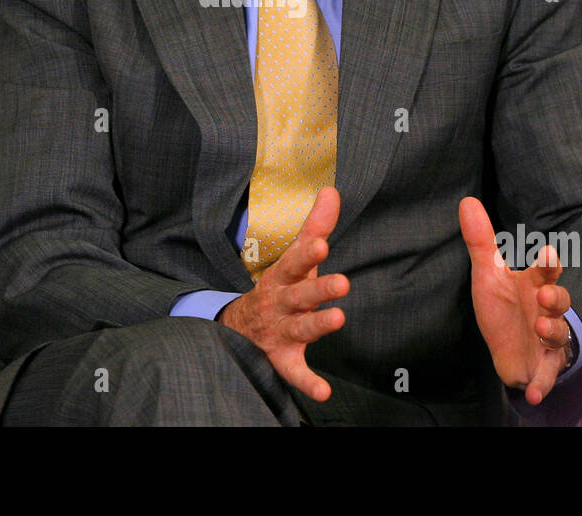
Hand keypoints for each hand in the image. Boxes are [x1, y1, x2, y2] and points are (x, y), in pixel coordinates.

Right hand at [217, 186, 349, 401]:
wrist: (239, 330)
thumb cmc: (279, 289)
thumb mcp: (294, 259)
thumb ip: (315, 228)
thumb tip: (331, 190)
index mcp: (282, 277)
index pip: (294, 262)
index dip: (307, 254)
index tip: (322, 244)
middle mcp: (280, 304)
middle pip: (300, 295)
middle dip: (319, 289)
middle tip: (342, 283)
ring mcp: (280, 332)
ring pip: (300, 328)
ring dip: (318, 325)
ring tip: (339, 320)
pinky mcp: (283, 360)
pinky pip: (296, 373)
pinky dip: (308, 382)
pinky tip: (325, 391)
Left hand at [460, 196, 572, 405]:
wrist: (507, 348)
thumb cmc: (503, 306)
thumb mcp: (488, 275)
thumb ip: (481, 242)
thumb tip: (467, 201)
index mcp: (535, 284)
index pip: (547, 270)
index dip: (548, 263)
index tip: (547, 252)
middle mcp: (546, 310)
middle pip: (559, 301)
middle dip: (555, 297)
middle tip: (544, 295)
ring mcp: (547, 339)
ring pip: (558, 334)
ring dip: (552, 331)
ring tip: (539, 326)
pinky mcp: (543, 366)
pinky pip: (547, 376)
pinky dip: (542, 384)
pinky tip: (535, 393)